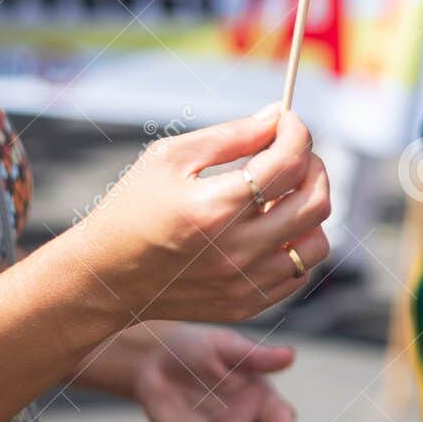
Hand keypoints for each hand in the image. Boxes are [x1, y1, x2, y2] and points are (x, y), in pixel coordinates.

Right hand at [71, 106, 331, 324]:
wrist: (105, 278)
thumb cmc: (132, 209)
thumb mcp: (169, 159)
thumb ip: (230, 136)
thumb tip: (277, 117)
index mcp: (215, 208)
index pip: (288, 163)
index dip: (297, 133)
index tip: (288, 122)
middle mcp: (236, 250)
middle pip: (315, 202)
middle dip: (313, 167)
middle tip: (293, 155)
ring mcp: (245, 283)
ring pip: (317, 243)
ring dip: (309, 210)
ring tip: (282, 195)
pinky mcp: (247, 304)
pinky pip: (300, 272)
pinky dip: (298, 244)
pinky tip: (273, 227)